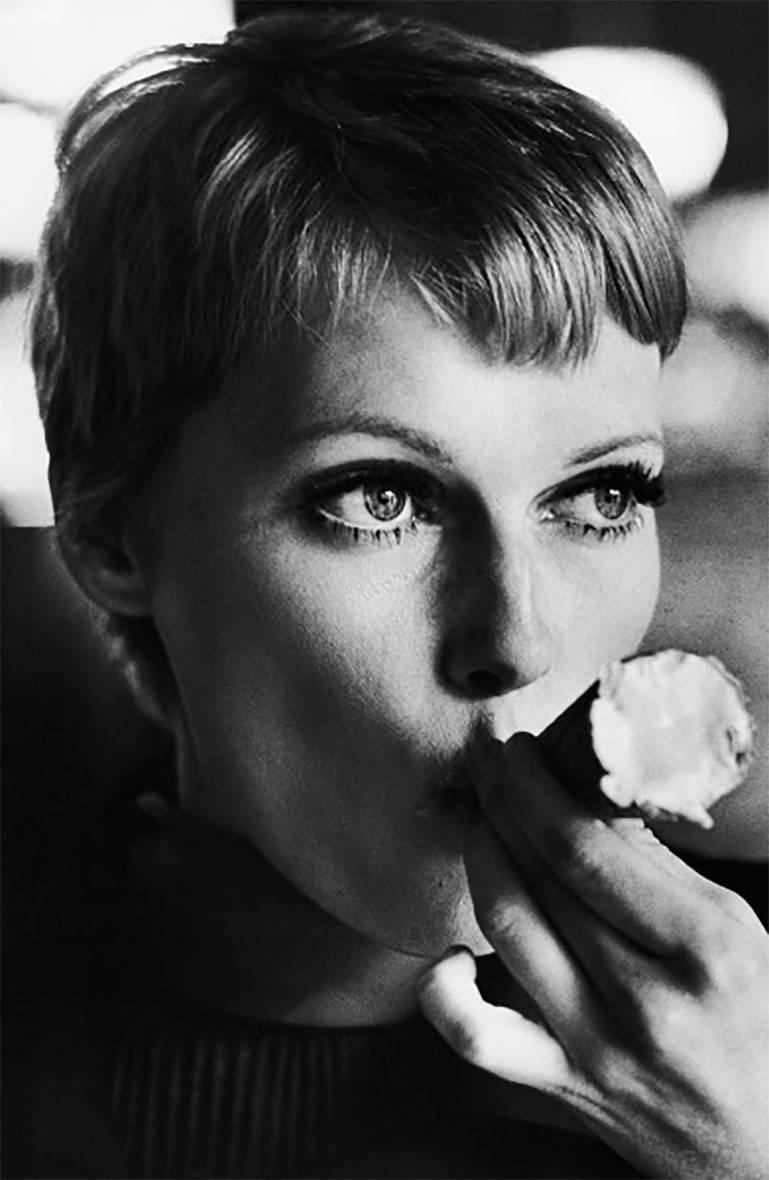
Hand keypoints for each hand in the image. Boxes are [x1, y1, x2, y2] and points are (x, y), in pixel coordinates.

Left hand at [419, 733, 768, 1178]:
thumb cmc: (761, 1025)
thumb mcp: (737, 931)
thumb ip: (662, 865)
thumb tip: (591, 789)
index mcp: (704, 948)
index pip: (587, 847)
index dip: (536, 787)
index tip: (520, 751)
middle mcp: (647, 1000)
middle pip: (540, 876)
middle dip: (502, 803)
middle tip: (487, 763)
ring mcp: (597, 1047)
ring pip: (507, 929)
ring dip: (480, 856)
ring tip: (479, 818)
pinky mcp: (564, 1085)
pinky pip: (477, 1036)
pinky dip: (446, 987)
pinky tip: (452, 951)